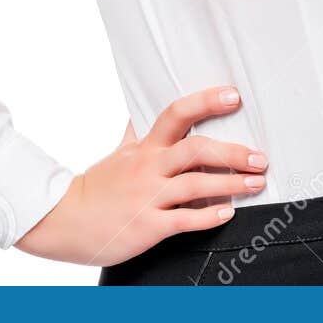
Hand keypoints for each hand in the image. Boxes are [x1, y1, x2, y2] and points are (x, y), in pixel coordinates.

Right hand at [14, 85, 267, 266]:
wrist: (63, 221)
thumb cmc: (98, 186)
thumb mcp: (119, 152)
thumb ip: (138, 132)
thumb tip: (144, 108)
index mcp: (145, 147)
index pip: (176, 114)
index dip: (206, 102)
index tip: (234, 96)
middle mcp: (149, 167)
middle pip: (195, 150)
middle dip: (232, 152)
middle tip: (259, 157)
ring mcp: (148, 197)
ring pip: (195, 185)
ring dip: (231, 183)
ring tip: (256, 183)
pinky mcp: (147, 226)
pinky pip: (184, 220)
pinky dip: (208, 216)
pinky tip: (228, 212)